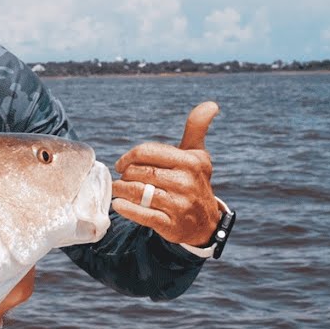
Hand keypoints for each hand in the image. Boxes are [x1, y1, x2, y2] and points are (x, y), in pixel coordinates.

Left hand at [112, 101, 219, 246]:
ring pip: (137, 191)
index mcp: (191, 162)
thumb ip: (196, 128)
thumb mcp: (197, 155)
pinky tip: (118, 204)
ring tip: (119, 190)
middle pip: (139, 172)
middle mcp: (187, 182)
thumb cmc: (193, 181)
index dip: (129, 157)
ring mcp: (179, 204)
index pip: (147, 152)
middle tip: (123, 179)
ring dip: (121, 190)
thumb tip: (211, 104)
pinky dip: (126, 208)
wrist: (204, 223)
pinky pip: (142, 214)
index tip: (123, 164)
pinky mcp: (170, 224)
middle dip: (125, 175)